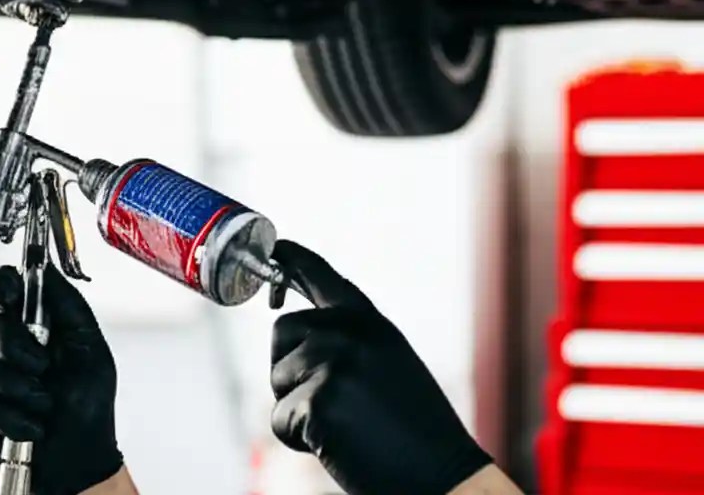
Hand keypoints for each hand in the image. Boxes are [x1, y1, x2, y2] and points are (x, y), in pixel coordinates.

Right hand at [0, 265, 122, 494]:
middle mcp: (8, 346)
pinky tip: (33, 428)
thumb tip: (44, 268)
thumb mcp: (91, 350)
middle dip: (17, 347)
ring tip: (45, 406)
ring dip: (21, 389)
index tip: (10, 294)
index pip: (5, 288)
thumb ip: (69, 306)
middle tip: (43, 368)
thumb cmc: (88, 406)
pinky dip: (13, 417)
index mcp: (35, 324)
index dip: (1, 284)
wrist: (79, 461)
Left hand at [270, 241, 490, 494]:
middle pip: (281, 331)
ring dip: (299, 409)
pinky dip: (300, 440)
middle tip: (335, 403)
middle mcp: (350, 333)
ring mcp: (333, 363)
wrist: (442, 478)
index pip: (322, 277)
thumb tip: (302, 331)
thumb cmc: (415, 432)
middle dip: (291, 369)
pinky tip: (340, 445)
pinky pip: (281, 420)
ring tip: (346, 424)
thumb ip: (350, 341)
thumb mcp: (389, 365)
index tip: (276, 248)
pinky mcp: (319, 400)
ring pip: (277, 379)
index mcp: (371, 323)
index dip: (294, 259)